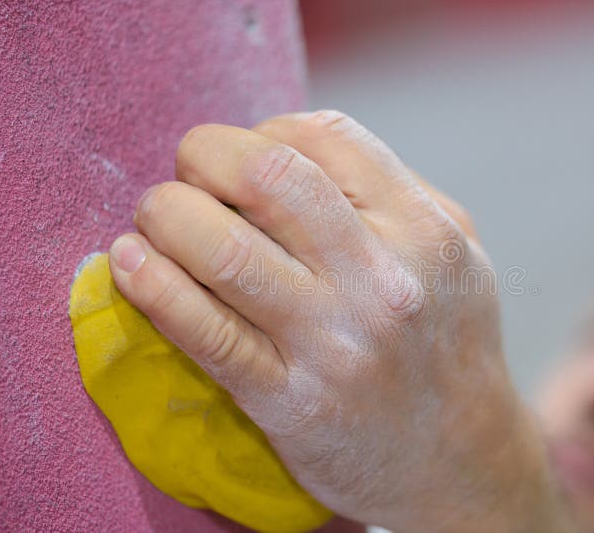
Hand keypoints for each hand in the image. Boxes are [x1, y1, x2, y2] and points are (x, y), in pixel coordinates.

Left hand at [109, 111, 561, 531]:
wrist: (463, 461)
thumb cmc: (450, 345)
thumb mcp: (459, 255)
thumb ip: (393, 195)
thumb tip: (291, 149)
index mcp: (424, 230)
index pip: (322, 137)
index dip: (264, 132)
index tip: (242, 162)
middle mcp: (381, 280)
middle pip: (265, 173)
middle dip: (202, 155)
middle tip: (187, 177)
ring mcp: (334, 343)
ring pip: (223, 249)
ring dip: (165, 216)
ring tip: (155, 220)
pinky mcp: (291, 401)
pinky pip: (205, 333)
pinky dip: (152, 286)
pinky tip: (130, 264)